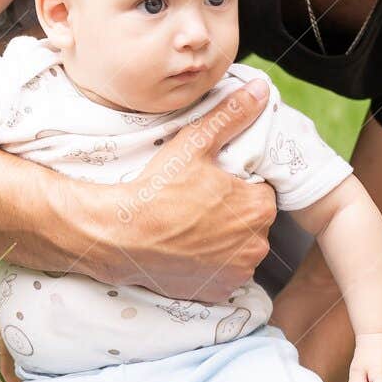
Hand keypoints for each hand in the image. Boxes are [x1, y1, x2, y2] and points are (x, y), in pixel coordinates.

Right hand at [90, 78, 275, 302]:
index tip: (213, 184)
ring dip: (224, 239)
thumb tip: (261, 90)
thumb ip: (231, 116)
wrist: (120, 236)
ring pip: (240, 248)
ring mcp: (237, 272)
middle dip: (233, 213)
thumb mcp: (195, 144)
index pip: (261, 192)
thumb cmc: (157, 189)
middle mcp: (256, 244)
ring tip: (191, 226)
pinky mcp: (218, 291)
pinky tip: (188, 249)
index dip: (238, 186)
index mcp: (259, 208)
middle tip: (198, 203)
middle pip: (252, 221)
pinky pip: (224, 273)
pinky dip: (211, 263)